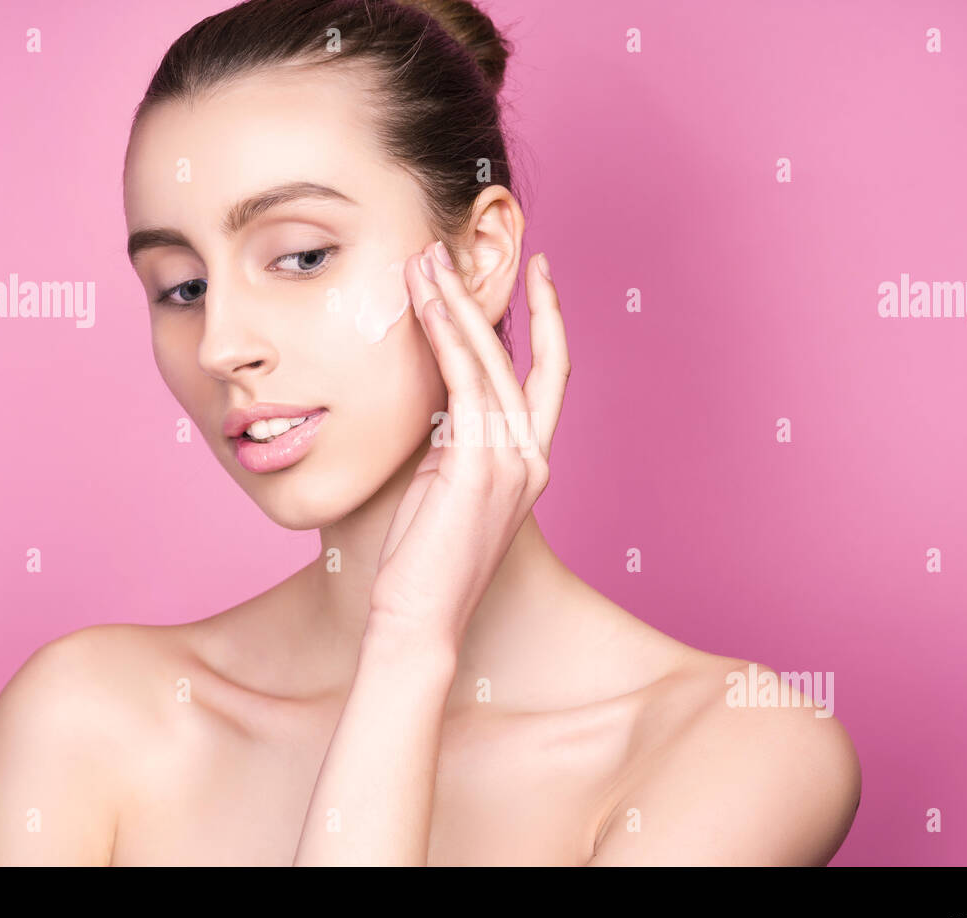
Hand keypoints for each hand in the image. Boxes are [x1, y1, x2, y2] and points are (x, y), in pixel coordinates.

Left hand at [366, 240, 569, 647]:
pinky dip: (448, 338)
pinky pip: (466, 385)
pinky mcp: (481, 467)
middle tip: (451, 250)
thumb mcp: (443, 485)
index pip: (546, 377)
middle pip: (522, 357)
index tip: (537, 274)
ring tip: (424, 262)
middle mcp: (531, 459)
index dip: (548, 321)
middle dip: (485, 298)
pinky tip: (426, 305)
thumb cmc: (421, 561)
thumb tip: (441, 391)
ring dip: (456, 306)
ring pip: (492, 362)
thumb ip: (454, 438)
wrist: (418, 619)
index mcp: (529, 464)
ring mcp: (513, 463)